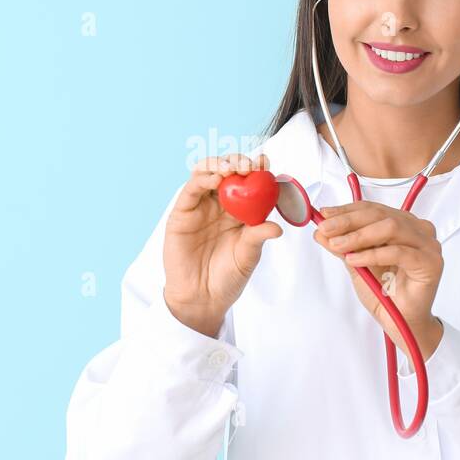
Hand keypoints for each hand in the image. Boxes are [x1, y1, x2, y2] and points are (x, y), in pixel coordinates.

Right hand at [163, 154, 282, 336]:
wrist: (202, 298)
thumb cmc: (227, 278)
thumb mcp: (248, 256)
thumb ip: (258, 237)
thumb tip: (277, 227)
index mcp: (239, 211)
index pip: (248, 182)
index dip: (257, 169)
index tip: (266, 164)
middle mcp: (219, 204)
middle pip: (227, 171)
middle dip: (238, 161)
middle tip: (249, 165)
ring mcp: (200, 206)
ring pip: (206, 173)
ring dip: (219, 164)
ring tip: (233, 168)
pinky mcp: (182, 213)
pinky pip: (191, 190)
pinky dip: (202, 179)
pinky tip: (216, 178)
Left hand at [313, 202, 444, 362]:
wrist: (400, 323)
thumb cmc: (384, 293)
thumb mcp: (356, 264)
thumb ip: (342, 246)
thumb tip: (321, 231)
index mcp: (403, 224)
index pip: (372, 209)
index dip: (346, 210)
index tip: (324, 215)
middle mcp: (418, 230)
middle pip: (381, 215)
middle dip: (349, 221)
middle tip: (326, 229)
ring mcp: (427, 245)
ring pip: (391, 228)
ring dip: (359, 236)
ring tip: (338, 246)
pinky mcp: (431, 262)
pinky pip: (399, 252)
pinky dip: (373, 254)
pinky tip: (355, 260)